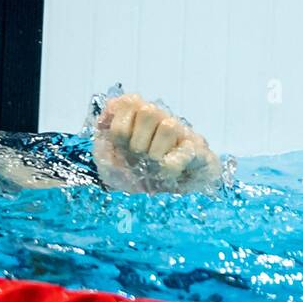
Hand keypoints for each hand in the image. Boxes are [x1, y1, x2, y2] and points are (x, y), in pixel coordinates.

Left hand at [92, 93, 222, 192]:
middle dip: (136, 140)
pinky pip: (187, 149)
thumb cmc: (131, 172)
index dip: (120, 126)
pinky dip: (171, 164)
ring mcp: (183, 134)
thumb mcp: (106, 156)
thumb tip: (104, 118)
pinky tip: (165, 172)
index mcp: (138, 116)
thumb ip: (102, 134)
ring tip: (153, 165)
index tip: (119, 145)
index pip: (129, 102)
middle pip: (148, 110)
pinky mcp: (200, 152)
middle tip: (137, 157)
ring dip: (154, 153)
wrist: (156, 200)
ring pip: (168, 126)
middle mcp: (162, 119)